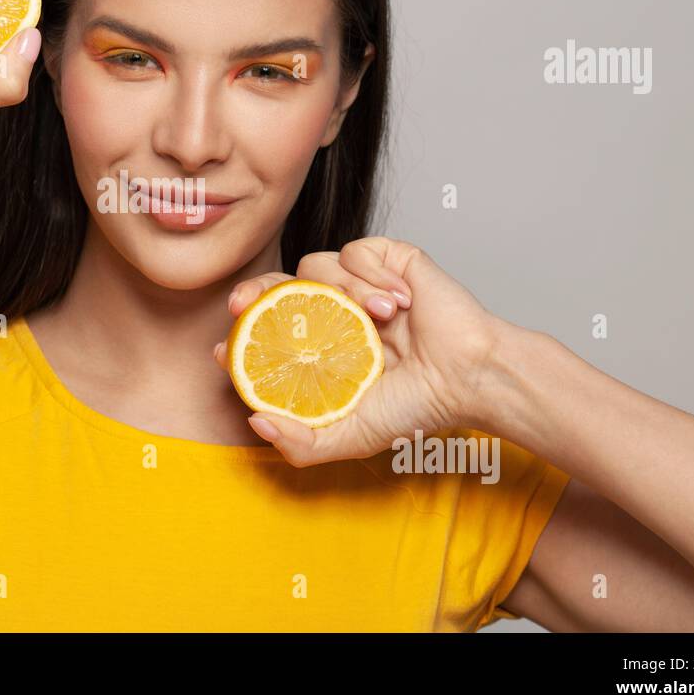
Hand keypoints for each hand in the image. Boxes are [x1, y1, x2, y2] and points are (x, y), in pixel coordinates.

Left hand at [214, 237, 506, 466]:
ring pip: (315, 267)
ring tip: (383, 320)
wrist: (469, 376)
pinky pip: (355, 251)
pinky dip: (372, 276)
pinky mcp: (386, 259)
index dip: (240, 335)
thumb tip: (255, 423)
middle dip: (254, 291)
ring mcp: (357, 285)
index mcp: (319, 349)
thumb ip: (302, 443)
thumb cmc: (416, 406)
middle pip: (277, 287)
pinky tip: (400, 303)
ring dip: (345, 292)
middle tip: (242, 304)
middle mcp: (331, 313)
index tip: (224, 351)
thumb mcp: (350, 436)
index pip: (266, 332)